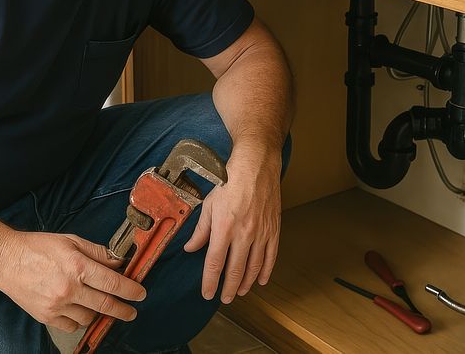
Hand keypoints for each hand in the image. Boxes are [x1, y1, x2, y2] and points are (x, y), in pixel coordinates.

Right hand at [0, 231, 145, 331]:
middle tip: (132, 311)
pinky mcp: (46, 316)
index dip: (130, 290)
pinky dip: (79, 321)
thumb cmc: (38, 247)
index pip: (113, 282)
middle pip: (105, 305)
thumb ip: (97, 252)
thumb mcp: (71, 241)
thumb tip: (118, 261)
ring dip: (98, 313)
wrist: (5, 260)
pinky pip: (71, 326)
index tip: (140, 294)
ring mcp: (57, 305)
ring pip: (89, 318)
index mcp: (77, 266)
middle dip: (123, 310)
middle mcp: (68, 288)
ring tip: (99, 305)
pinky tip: (80, 310)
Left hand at [183, 146, 281, 303]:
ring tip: (240, 292)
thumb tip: (191, 248)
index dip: (210, 282)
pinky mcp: (273, 228)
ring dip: (247, 283)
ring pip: (254, 266)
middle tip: (224, 299)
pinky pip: (271, 255)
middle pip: (235, 270)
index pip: (215, 263)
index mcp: (224, 227)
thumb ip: (200, 230)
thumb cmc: (231, 180)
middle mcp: (244, 233)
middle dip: (229, 288)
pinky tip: (261, 280)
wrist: (256, 165)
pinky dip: (266, 270)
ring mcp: (261, 232)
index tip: (207, 293)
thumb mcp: (209, 204)